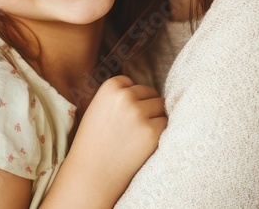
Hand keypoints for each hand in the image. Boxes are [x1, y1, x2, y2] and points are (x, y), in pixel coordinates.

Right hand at [68, 75, 166, 193]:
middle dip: (145, 108)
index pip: (132, 84)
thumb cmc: (93, 143)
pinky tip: (145, 144)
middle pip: (150, 93)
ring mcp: (139, 114)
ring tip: (138, 136)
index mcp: (110, 87)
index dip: (130, 100)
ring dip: (155, 119)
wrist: (91, 174)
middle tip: (132, 129)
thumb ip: (117, 96)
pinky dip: (160, 133)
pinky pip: (166, 124)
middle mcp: (125, 97)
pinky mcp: (152, 132)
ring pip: (161, 107)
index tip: (122, 116)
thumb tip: (146, 93)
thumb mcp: (98, 108)